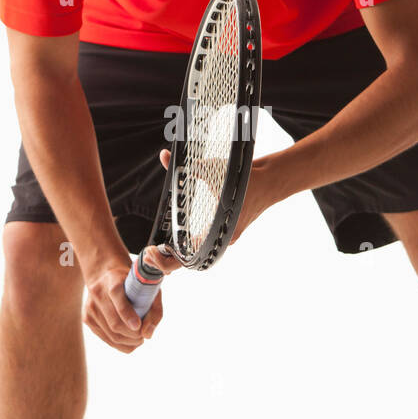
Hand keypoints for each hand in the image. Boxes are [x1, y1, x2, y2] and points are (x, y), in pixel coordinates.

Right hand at [82, 257, 162, 353]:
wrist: (105, 276)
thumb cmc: (132, 283)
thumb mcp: (148, 288)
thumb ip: (154, 310)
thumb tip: (147, 334)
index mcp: (114, 281)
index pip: (118, 298)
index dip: (128, 314)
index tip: (138, 326)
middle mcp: (98, 293)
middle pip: (115, 323)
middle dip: (133, 335)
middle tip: (143, 337)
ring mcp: (90, 307)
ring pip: (111, 335)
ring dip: (128, 342)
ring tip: (138, 339)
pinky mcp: (87, 318)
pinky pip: (105, 339)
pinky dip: (120, 344)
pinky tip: (129, 341)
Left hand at [149, 147, 275, 260]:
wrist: (270, 181)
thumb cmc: (246, 179)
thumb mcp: (215, 171)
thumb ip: (189, 167)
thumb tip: (165, 156)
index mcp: (219, 235)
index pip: (189, 260)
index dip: (166, 261)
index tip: (152, 252)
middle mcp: (220, 241)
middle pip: (187, 263)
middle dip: (164, 261)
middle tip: (147, 252)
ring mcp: (221, 238)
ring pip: (193, 256)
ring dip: (173, 256)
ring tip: (154, 251)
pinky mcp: (221, 232)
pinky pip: (200, 246)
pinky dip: (183, 247)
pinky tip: (170, 242)